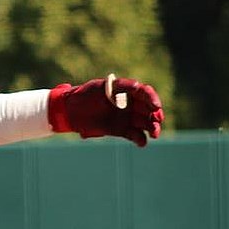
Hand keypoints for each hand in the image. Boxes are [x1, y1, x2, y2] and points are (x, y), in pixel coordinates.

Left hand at [48, 74, 163, 145]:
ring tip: (154, 134)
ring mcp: (126, 117)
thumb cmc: (84, 95)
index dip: (152, 98)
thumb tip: (137, 86)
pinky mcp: (121, 130)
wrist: (70, 111)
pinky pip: (135, 135)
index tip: (156, 106)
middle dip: (156, 115)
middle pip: (148, 109)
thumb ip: (117, 87)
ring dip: (153, 128)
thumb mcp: (99, 87)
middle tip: (157, 121)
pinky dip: (141, 139)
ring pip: (145, 123)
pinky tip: (142, 142)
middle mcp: (128, 104)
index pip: (144, 93)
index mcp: (125, 90)